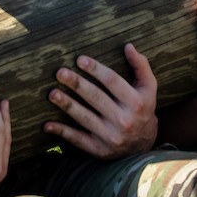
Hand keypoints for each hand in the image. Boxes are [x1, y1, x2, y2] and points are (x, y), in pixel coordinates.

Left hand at [44, 44, 157, 158]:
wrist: (143, 145)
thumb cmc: (143, 108)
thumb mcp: (149, 88)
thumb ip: (141, 66)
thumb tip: (128, 46)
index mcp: (136, 102)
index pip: (113, 82)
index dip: (96, 69)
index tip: (79, 59)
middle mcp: (124, 120)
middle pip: (96, 98)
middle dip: (77, 84)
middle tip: (60, 72)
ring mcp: (110, 136)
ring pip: (84, 118)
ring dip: (67, 105)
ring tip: (52, 93)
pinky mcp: (99, 149)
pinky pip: (78, 140)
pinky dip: (62, 132)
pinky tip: (47, 124)